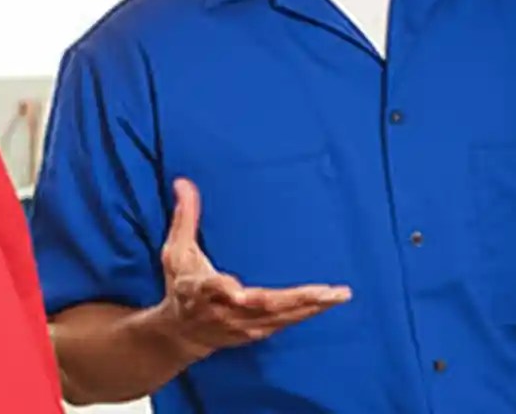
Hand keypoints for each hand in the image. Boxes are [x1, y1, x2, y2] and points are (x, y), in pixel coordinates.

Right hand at [155, 178, 351, 359]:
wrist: (181, 333)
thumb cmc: (181, 285)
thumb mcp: (176, 251)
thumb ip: (184, 217)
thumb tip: (183, 182)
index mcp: (199, 288)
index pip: (210, 288)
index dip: (223, 289)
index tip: (236, 291)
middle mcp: (222, 310)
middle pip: (261, 305)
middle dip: (294, 300)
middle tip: (325, 291)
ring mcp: (241, 324)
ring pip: (279, 317)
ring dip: (310, 307)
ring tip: (339, 294)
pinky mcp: (254, 332)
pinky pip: (285, 323)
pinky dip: (306, 314)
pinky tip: (328, 303)